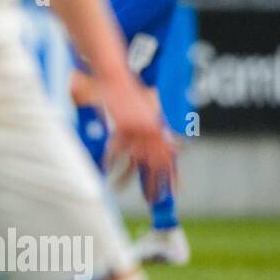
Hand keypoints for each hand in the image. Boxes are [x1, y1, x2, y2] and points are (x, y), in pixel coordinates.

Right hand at [97, 71, 175, 201]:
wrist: (116, 79)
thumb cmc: (132, 92)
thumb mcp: (151, 109)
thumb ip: (158, 127)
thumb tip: (171, 143)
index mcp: (159, 129)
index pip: (170, 159)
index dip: (173, 176)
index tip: (174, 192)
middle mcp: (151, 133)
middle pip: (155, 165)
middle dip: (154, 185)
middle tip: (154, 201)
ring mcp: (135, 131)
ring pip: (133, 162)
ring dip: (125, 178)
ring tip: (119, 189)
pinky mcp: (120, 128)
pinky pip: (115, 150)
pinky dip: (109, 161)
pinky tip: (104, 171)